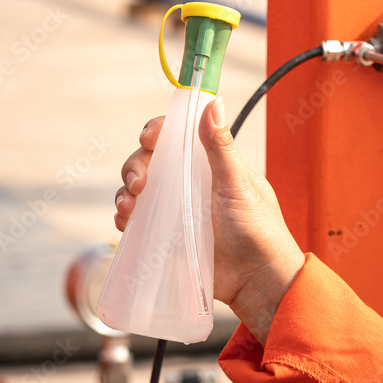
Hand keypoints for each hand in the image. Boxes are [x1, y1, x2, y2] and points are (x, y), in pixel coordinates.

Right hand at [115, 97, 303, 344]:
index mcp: (207, 164)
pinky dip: (125, 216)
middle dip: (135, 166)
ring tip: (128, 207)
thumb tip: (212, 103)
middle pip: (148, 161)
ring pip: (136, 189)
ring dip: (125, 192)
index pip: (175, 136)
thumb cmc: (257, 230)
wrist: (255, 280)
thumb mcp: (238, 184)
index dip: (157, 131)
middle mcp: (187, 182)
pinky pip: (136, 219)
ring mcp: (174, 208)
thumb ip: (221, 147)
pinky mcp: (164, 233)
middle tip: (139, 183)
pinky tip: (125, 221)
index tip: (149, 137)